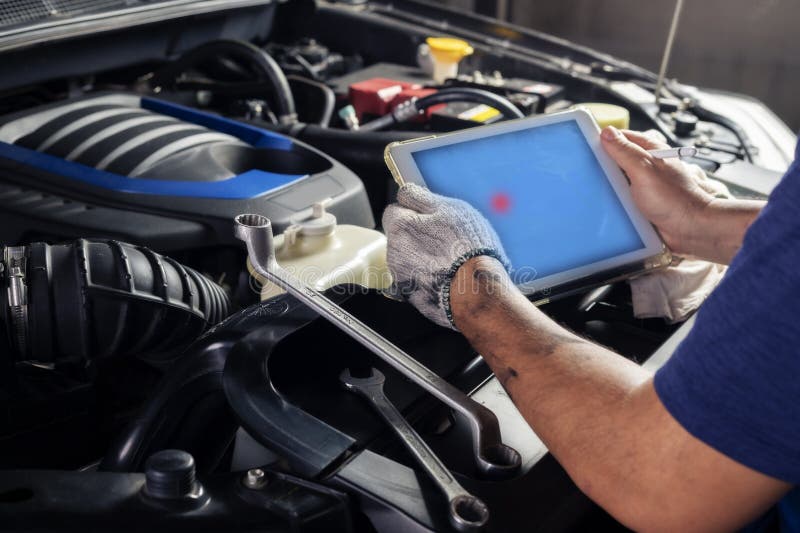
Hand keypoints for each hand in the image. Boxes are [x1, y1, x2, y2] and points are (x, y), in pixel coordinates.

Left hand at [382, 183, 508, 328]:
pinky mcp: (406, 293)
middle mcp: (393, 248)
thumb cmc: (468, 247)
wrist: (475, 290)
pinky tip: (442, 276)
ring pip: (405, 257)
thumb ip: (423, 199)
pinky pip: (412, 278)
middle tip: (441, 240)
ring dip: (419, 256)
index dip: (414, 209)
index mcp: (399, 223)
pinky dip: (422, 276)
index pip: (397, 207)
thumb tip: (408, 193)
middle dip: (414, 234)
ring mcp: (398, 273)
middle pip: (399, 233)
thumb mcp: (450, 209)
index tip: (428, 216)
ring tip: (446, 260)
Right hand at [600, 126, 715, 255]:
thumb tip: (606, 133)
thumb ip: (624, 151)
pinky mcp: (643, 204)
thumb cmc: (674, 200)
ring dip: (608, 186)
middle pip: (617, 160)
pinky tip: (606, 206)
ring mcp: (645, 186)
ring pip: (618, 181)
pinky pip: (623, 199)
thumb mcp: (643, 169)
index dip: (603, 141)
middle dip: (603, 166)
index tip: (585, 147)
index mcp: (650, 151)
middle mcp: (648, 167)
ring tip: (593, 190)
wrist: (691, 230)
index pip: (621, 138)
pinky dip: (615, 202)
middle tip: (587, 171)